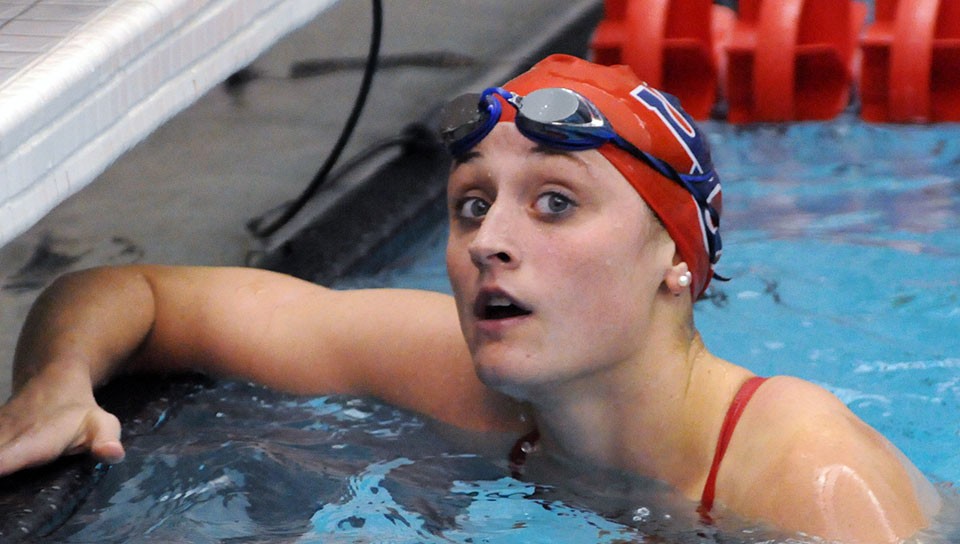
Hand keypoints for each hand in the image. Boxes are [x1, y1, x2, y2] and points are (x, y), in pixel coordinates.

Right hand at [0, 380, 123, 476]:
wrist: (52, 379)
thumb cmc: (80, 410)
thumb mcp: (101, 423)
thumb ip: (106, 441)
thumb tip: (113, 454)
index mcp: (31, 442)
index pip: (2, 461)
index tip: (0, 470)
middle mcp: (3, 439)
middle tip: (6, 498)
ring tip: (6, 488)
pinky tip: (4, 469)